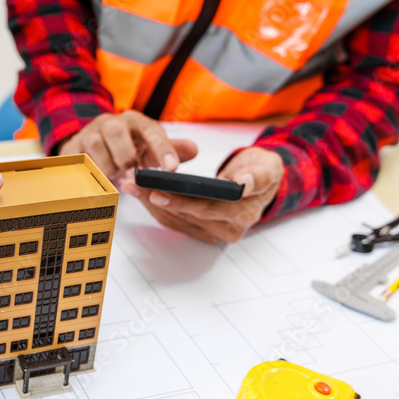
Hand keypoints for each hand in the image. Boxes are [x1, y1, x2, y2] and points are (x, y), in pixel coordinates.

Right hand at [58, 111, 198, 179]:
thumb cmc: (126, 146)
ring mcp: (90, 133)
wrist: (92, 141)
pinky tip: (99, 179)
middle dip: (126, 156)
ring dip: (108, 166)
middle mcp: (112, 122)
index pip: (152, 130)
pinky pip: (80, 158)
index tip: (172, 168)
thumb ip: (172, 150)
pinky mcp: (74, 146)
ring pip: (96, 145)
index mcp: (135, 121)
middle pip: (116, 132)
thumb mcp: (149, 147)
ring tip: (115, 176)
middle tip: (132, 174)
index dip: (163, 149)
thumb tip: (194, 150)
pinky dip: (91, 171)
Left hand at [122, 147, 283, 243]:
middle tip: (135, 185)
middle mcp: (228, 229)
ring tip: (132, 185)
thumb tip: (243, 184)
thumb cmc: (262, 171)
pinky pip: (175, 220)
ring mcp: (214, 231)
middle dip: (158, 199)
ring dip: (151, 203)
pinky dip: (157, 206)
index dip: (182, 202)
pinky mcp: (202, 229)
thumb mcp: (267, 167)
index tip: (158, 193)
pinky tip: (141, 192)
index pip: (207, 209)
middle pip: (187, 215)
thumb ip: (257, 176)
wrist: (260, 179)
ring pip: (177, 219)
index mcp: (243, 214)